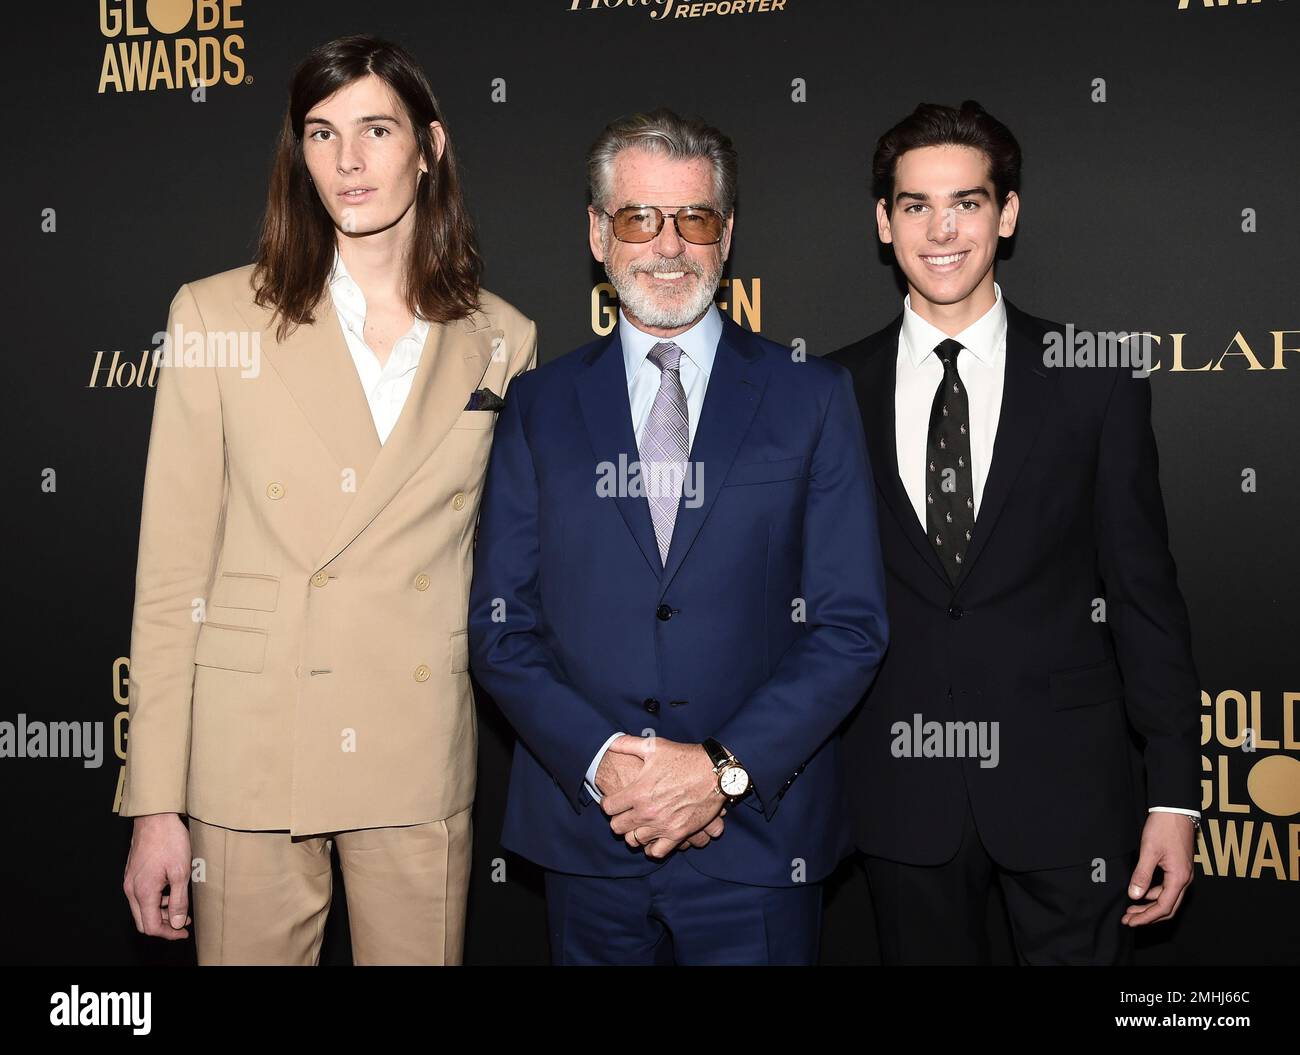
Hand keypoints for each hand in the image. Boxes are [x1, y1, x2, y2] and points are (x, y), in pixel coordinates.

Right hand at [123, 813, 192, 939]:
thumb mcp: (181, 872)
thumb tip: (177, 923)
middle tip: (183, 923)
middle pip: (144, 921)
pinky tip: (170, 893)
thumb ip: (179, 900)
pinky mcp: (133, 874)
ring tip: (181, 908)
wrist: (155, 817)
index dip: (169, 933)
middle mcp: (131, 889)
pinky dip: (155, 901)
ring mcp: (130, 881)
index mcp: (143, 892)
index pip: (151, 926)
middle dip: (164, 926)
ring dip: (160, 913)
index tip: (184, 932)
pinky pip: (141, 896)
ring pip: (142, 909)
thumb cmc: (169, 840)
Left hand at [600, 736, 725, 858]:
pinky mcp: (678, 834)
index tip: (614, 800)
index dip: (608, 803)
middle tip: (625, 813)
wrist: (715, 772)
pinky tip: (652, 837)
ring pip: (634, 840)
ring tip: (639, 823)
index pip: (608, 807)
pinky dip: (651, 847)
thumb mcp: (654, 746)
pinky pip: (656, 852)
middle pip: (617, 827)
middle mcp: (647, 812)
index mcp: (638, 791)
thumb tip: (610, 742)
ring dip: (633, 832)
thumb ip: (628, 744)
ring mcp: (662, 825)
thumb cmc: (684, 757)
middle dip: (618, 819)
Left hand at [1122, 811, 1195, 926]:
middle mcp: (1184, 880)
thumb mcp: (1149, 851)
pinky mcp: (1178, 868)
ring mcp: (1182, 874)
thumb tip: (1135, 896)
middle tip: (1128, 920)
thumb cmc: (1164, 827)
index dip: (1146, 917)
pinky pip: (1167, 888)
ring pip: (1168, 899)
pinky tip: (1141, 893)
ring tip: (1131, 909)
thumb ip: (1142, 875)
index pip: (1163, 907)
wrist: (1176, 810)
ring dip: (1150, 906)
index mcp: (1179, 878)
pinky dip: (1154, 894)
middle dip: (1147, 916)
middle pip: (1168, 908)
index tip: (1130, 921)